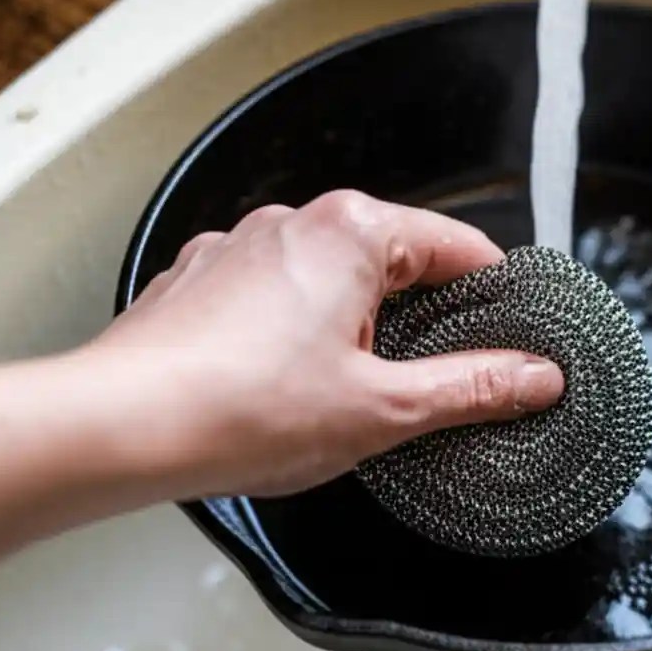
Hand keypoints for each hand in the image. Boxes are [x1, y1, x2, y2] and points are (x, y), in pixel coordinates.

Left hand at [91, 190, 564, 497]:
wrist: (116, 427)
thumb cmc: (241, 409)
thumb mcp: (385, 408)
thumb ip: (473, 386)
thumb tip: (535, 375)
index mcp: (352, 232)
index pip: (460, 247)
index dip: (497, 299)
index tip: (512, 342)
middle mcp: (294, 222)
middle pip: (397, 263)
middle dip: (422, 322)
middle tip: (430, 385)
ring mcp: (242, 249)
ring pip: (333, 281)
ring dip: (357, 329)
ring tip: (348, 396)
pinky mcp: (204, 283)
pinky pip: (278, 297)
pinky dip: (299, 333)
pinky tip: (288, 387)